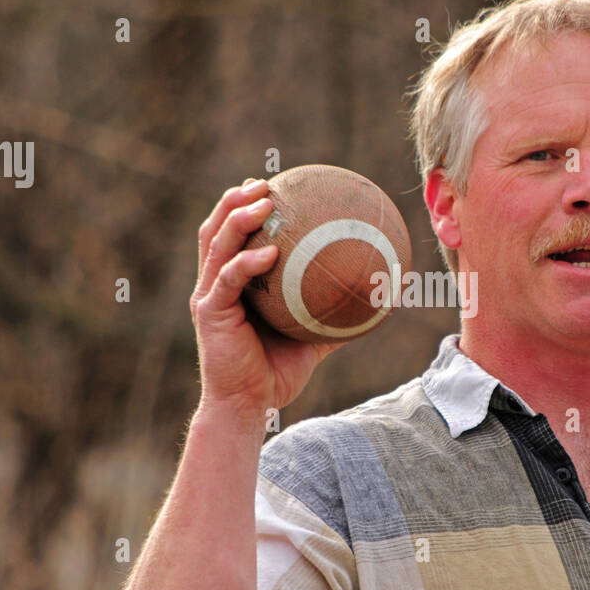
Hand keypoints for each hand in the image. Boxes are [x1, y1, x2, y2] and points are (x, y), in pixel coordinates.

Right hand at [192, 178, 345, 419]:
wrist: (249, 406)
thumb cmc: (277, 373)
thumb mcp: (312, 339)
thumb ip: (336, 316)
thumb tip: (380, 301)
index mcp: (233, 284)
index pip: (233, 236)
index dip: (245, 207)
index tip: (270, 186)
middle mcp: (215, 283)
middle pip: (216, 229)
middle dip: (235, 200)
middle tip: (263, 183)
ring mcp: (209, 296)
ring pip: (216, 245)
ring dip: (236, 219)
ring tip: (261, 202)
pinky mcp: (210, 314)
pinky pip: (228, 281)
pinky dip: (246, 264)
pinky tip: (267, 255)